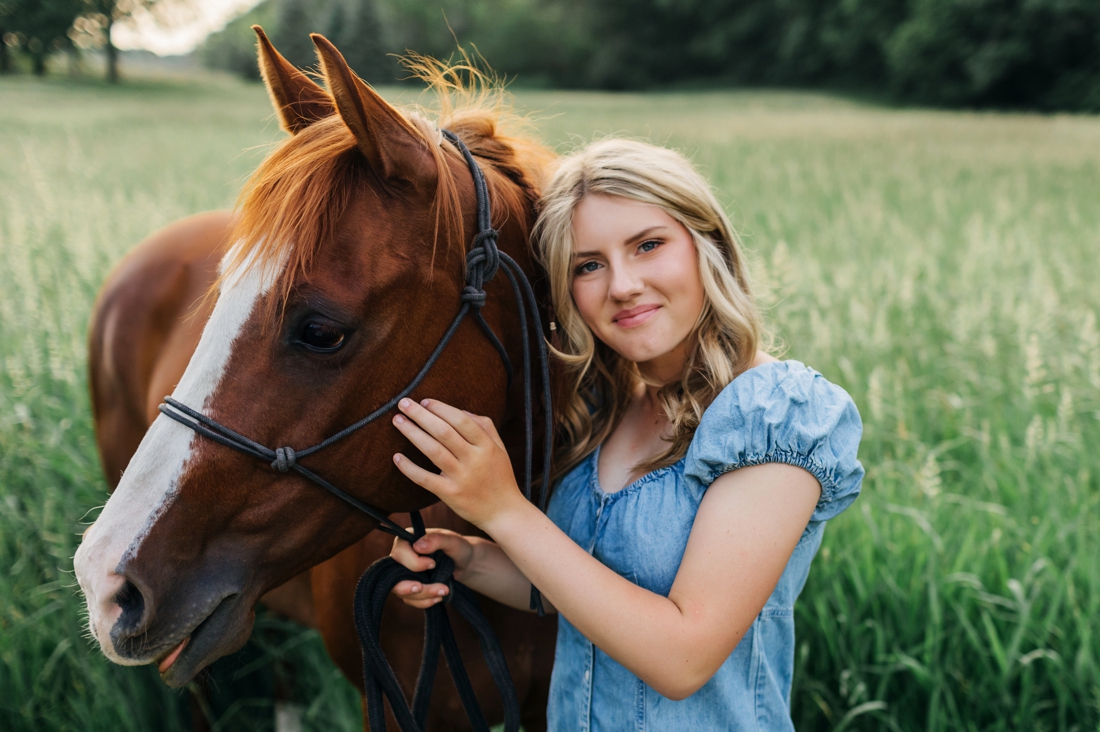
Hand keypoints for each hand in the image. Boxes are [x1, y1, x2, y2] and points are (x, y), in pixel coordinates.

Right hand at [390, 529, 473, 608]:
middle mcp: (402, 558)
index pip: (399, 553)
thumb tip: (418, 546)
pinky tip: (439, 597)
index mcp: (407, 541)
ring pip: (402, 591)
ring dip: (423, 595)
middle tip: (422, 588)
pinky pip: (410, 600)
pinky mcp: (411, 588)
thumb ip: (436, 539)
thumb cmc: (458, 548)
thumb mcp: (451, 540)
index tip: (432, 564)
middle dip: (409, 586)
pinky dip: (425, 601)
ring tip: (444, 591)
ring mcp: (404, 575)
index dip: (413, 562)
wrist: (466, 564)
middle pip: (394, 576)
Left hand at [391, 398, 524, 530]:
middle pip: (444, 432)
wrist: (504, 513)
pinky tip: (397, 457)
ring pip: (433, 451)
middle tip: (404, 403)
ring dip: (413, 433)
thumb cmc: (500, 477)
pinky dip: (410, 468)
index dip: (441, 409)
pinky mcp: (450, 495)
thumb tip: (461, 410)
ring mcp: (461, 478)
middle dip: (421, 415)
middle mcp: (474, 460)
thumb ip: (485, 426)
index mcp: (486, 446)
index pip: (461, 420)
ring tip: (398, 421)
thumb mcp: (499, 448)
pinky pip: (425, 479)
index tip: (425, 401)